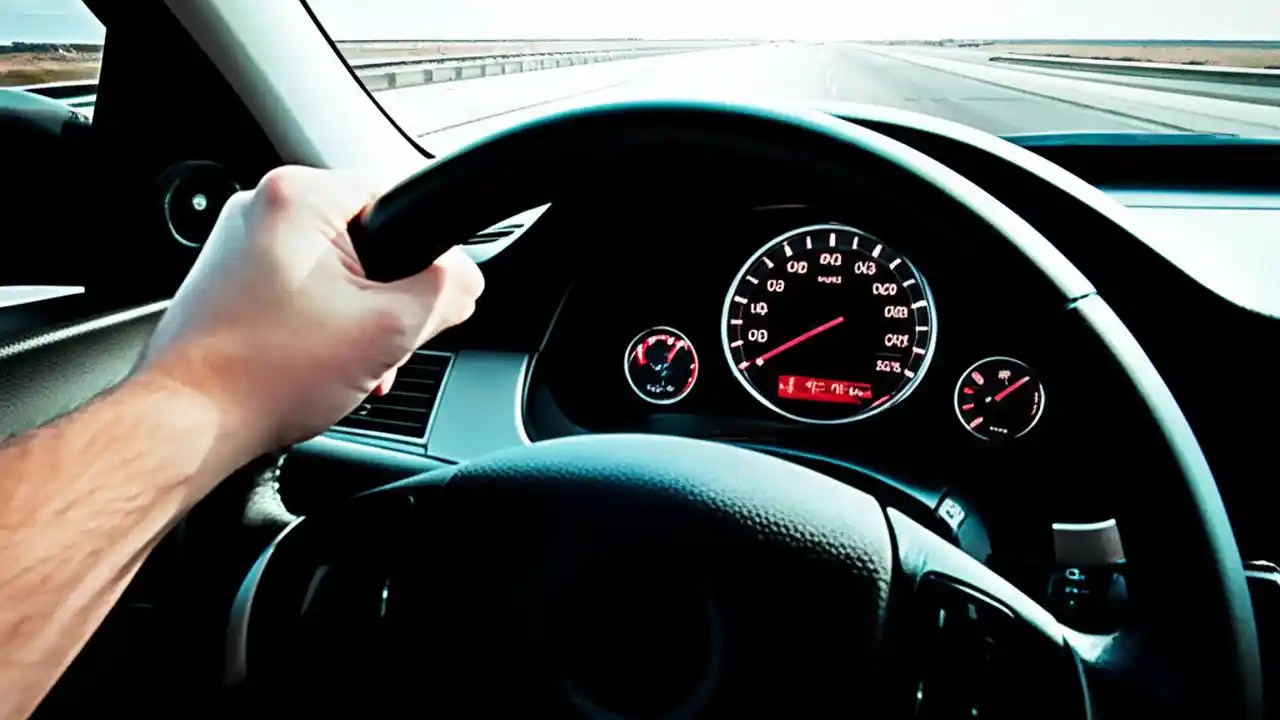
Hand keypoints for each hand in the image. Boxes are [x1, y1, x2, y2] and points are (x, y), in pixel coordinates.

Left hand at [141, 166, 483, 462]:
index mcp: (300, 196)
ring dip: (357, 316)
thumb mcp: (389, 330)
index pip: (401, 196)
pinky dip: (322, 322)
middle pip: (368, 238)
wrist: (189, 423)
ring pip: (336, 268)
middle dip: (387, 297)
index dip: (428, 255)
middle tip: (379, 342)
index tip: (423, 301)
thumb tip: (467, 281)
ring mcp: (238, 242)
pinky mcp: (228, 278)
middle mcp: (261, 206)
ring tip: (345, 362)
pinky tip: (319, 363)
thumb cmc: (265, 375)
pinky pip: (301, 286)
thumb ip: (447, 293)